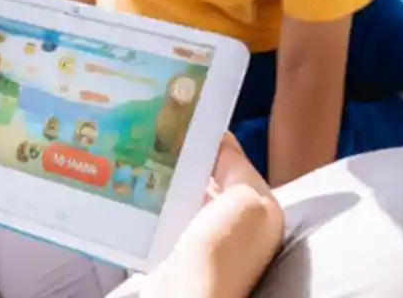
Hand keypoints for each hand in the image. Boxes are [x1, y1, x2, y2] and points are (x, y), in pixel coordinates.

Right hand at [146, 135, 284, 297]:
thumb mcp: (245, 196)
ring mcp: (210, 242)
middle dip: (189, 160)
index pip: (238, 162)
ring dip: (170, 182)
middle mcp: (240, 225)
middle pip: (210, 179)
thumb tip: (221, 140)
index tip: (184, 121)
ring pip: (187, 198)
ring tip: (144, 158)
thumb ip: (237, 166)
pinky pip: (170, 220)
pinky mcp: (182, 254)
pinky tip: (141, 193)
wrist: (190, 295)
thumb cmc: (224, 247)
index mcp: (261, 208)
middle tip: (159, 137)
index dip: (213, 140)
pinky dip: (158, 207)